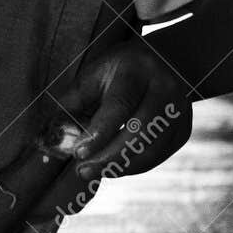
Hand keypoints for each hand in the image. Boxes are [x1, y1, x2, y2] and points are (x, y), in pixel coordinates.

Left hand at [59, 38, 191, 183]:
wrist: (162, 60)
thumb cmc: (116, 71)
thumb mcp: (93, 75)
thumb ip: (73, 102)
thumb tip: (48, 136)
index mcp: (137, 69)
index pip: (120, 105)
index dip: (99, 132)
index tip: (78, 152)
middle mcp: (165, 87)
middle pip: (140, 131)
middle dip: (109, 156)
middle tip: (82, 171)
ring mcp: (180, 109)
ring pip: (152, 148)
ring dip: (120, 166)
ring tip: (95, 171)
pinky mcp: (184, 128)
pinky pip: (159, 156)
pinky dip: (135, 166)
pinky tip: (114, 166)